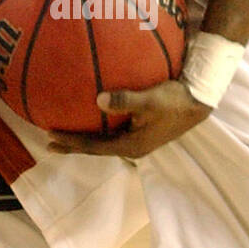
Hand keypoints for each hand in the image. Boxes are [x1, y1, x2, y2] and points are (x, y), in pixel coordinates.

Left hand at [46, 80, 211, 158]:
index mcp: (133, 145)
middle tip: (49, 142)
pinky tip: (89, 116)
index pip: (95, 147)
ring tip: (63, 132)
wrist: (198, 101)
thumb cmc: (174, 99)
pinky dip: (96, 127)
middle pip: (96, 148)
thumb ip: (125, 100)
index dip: (72, 142)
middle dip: (73, 145)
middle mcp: (133, 146)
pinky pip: (111, 131)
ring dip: (83, 137)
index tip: (51, 137)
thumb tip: (98, 100)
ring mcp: (137, 139)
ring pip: (103, 141)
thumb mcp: (150, 99)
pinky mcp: (140, 130)